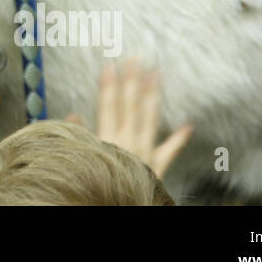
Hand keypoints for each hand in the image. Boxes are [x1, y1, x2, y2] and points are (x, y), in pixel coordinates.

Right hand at [68, 59, 193, 179]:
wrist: (122, 203)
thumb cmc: (99, 178)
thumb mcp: (83, 157)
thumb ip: (79, 136)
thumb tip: (73, 115)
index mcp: (108, 137)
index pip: (109, 104)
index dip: (109, 84)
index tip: (111, 64)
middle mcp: (129, 140)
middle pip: (131, 104)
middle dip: (132, 80)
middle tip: (136, 58)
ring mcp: (146, 151)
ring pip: (149, 117)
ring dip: (153, 95)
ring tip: (157, 74)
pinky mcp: (157, 166)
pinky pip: (170, 151)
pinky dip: (179, 139)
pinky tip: (188, 125)